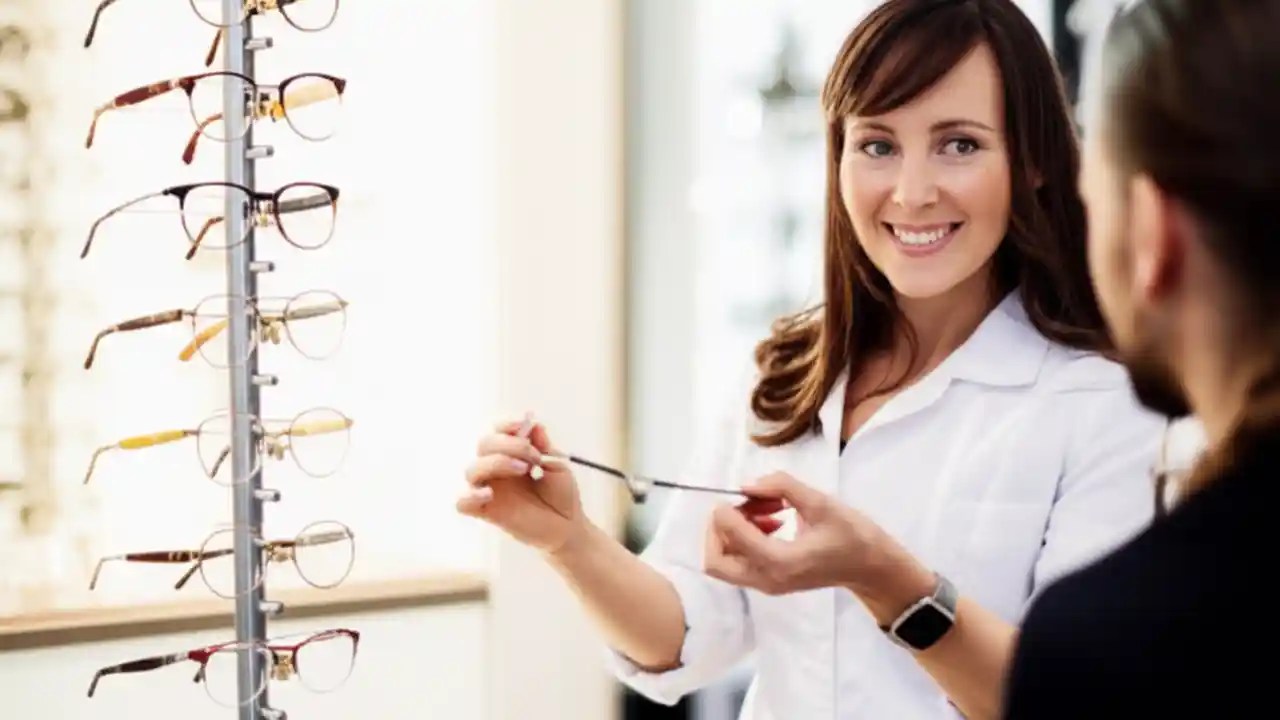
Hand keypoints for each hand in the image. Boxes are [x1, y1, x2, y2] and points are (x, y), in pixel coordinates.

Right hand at [458, 415, 585, 554]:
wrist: (567, 525)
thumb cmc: (561, 494)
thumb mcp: (557, 465)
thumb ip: (543, 446)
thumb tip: (533, 424)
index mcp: (511, 454)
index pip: (496, 431)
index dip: (505, 425)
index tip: (523, 424)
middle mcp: (496, 469)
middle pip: (483, 445)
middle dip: (508, 443)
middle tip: (533, 456)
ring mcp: (489, 490)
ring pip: (471, 470)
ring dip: (495, 462)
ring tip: (523, 469)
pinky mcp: (486, 512)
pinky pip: (462, 503)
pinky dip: (469, 496)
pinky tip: (489, 494)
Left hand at [704, 472, 933, 622]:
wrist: (872, 568)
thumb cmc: (853, 535)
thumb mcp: (821, 503)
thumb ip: (782, 488)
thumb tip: (748, 484)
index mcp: (780, 561)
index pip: (732, 537)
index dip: (726, 511)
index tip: (740, 492)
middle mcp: (768, 579)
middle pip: (715, 561)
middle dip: (719, 529)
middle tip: (743, 504)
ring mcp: (768, 584)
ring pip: (725, 561)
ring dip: (734, 531)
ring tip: (767, 507)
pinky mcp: (771, 581)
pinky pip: (740, 561)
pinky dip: (745, 537)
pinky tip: (772, 518)